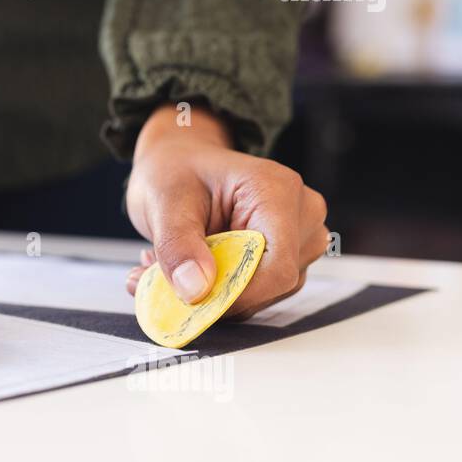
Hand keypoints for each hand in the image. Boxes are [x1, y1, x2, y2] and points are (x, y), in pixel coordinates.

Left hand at [123, 104, 328, 317]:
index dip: (236, 294)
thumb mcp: (164, 201)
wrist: (182, 162)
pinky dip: (221, 289)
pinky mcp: (289, 255)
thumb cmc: (177, 170)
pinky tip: (191, 267)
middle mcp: (302, 213)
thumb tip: (195, 290)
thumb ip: (177, 245)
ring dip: (214, 291)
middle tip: (158, 278)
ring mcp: (301, 237)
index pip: (277, 267)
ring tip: (171, 266)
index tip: (190, 300)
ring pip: (268, 293)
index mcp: (277, 191)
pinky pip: (260, 291)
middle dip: (216, 292)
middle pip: (274, 284)